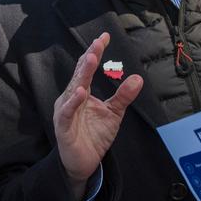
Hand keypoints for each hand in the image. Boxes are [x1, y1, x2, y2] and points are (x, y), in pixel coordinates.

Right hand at [54, 33, 142, 196]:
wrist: (83, 163)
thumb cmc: (94, 136)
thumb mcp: (114, 114)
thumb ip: (123, 96)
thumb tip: (138, 78)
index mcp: (82, 93)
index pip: (87, 69)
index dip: (95, 52)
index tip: (105, 36)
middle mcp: (71, 99)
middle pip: (80, 75)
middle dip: (89, 57)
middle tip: (99, 43)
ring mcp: (66, 112)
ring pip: (73, 89)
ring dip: (82, 75)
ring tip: (91, 59)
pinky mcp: (63, 127)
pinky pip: (67, 113)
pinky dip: (73, 103)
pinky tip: (81, 92)